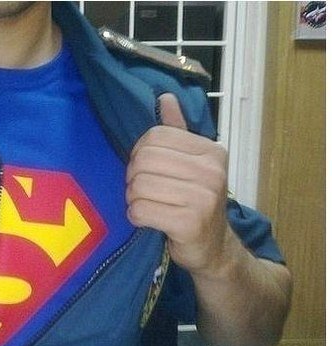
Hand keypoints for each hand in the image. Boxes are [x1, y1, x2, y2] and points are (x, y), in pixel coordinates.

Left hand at [125, 93, 233, 276]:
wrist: (214, 247)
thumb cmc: (196, 202)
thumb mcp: (191, 164)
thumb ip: (177, 132)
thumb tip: (165, 97)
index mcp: (211, 152)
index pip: (154, 137)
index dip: (139, 153)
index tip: (145, 170)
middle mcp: (212, 172)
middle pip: (142, 161)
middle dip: (133, 178)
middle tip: (142, 191)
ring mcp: (203, 199)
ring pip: (138, 186)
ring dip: (133, 199)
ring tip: (147, 205)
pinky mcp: (190, 224)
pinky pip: (140, 210)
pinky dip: (136, 216)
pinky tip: (147, 220)